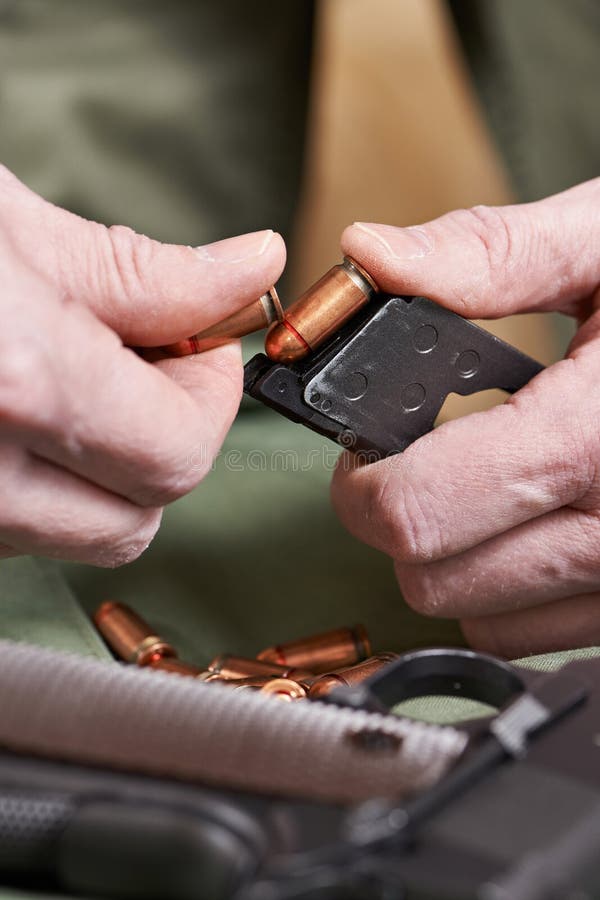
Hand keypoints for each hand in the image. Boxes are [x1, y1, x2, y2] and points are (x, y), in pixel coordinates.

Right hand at [0, 165, 284, 564]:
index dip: (210, 399)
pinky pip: (24, 530)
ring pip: (81, 535)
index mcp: (22, 383)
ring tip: (71, 383)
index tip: (200, 345)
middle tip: (136, 367)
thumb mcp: (16, 227)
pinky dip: (47, 482)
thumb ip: (147, 272)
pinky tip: (26, 415)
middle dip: (162, 444)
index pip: (180, 453)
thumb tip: (250, 273)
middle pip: (137, 520)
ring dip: (105, 470)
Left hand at [332, 178, 599, 657]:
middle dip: (403, 521)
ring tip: (485, 486)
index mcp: (596, 436)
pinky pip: (539, 634)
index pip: (419, 513)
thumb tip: (371, 256)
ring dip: (458, 560)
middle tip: (417, 463)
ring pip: (481, 620)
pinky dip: (515, 588)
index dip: (363, 484)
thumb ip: (490, 254)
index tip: (364, 451)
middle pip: (434, 580)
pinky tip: (536, 520)